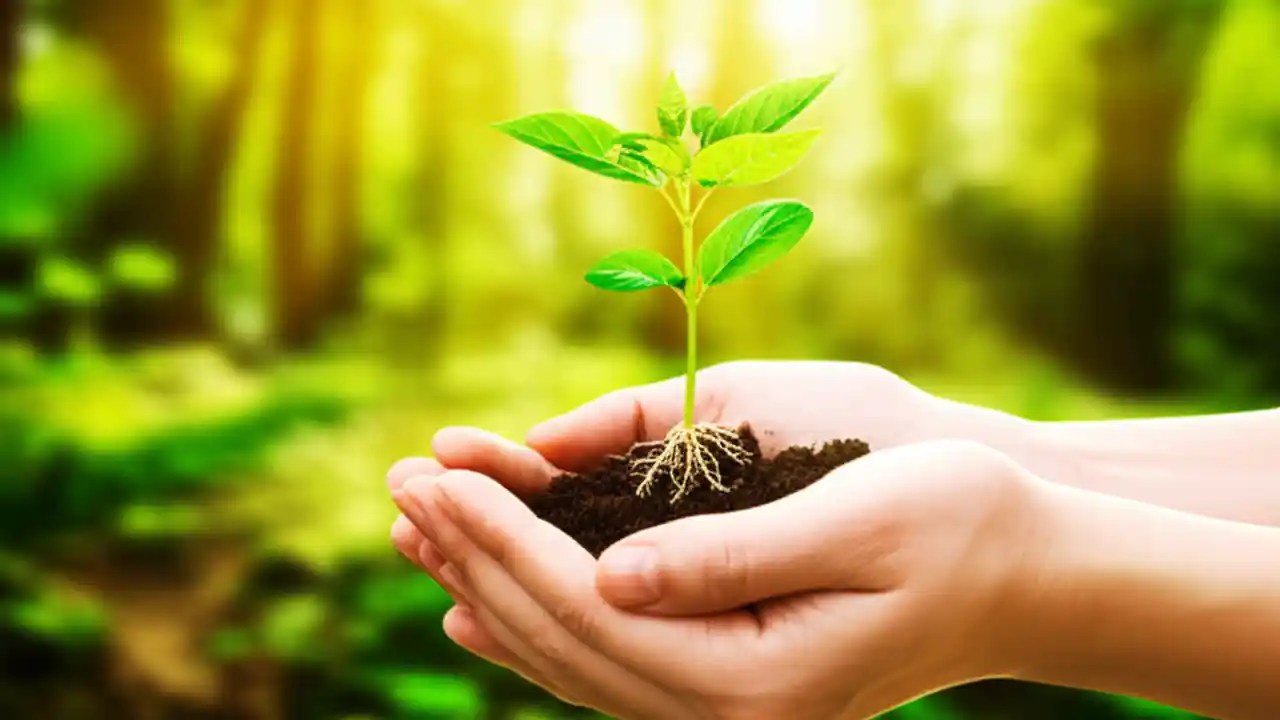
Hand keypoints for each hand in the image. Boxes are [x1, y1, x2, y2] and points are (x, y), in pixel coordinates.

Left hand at [391, 440, 1049, 717]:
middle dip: (474, 553)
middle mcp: (729, 715)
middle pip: (562, 634)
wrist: (1026, 574)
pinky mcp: (729, 686)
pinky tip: (482, 604)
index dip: (499, 535)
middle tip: (401, 483)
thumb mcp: (854, 520)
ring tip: (418, 533)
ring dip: (487, 588)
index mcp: (754, 677)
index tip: (434, 472)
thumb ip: (727, 557)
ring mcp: (727, 712)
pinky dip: (535, 626)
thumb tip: (609, 575)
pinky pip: (605, 664)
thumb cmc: (959, 524)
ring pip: (572, 657)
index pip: (586, 603)